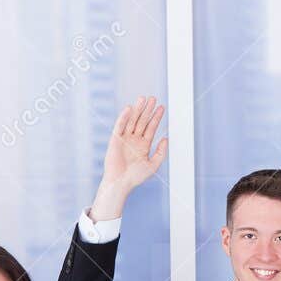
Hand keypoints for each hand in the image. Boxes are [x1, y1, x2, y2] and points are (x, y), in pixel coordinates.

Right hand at [92, 96, 168, 215]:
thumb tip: (166, 139)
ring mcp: (125, 138)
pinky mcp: (115, 139)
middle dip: (148, 110)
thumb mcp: (153, 164)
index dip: (156, 117)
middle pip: (142, 121)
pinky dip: (124, 117)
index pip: (151, 127)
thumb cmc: (136, 177)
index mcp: (143, 145)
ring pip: (132, 120)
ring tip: (143, 99)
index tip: (162, 107)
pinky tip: (130, 108)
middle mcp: (134, 139)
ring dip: (138, 110)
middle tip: (153, 98)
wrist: (121, 182)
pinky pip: (120, 126)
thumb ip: (160, 152)